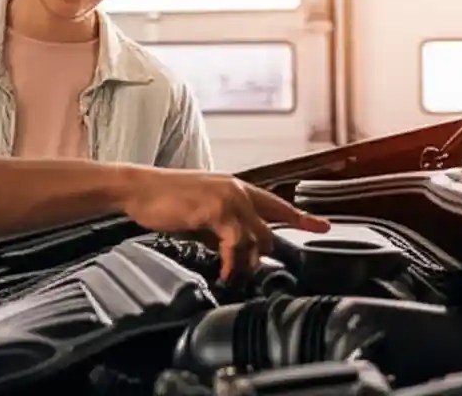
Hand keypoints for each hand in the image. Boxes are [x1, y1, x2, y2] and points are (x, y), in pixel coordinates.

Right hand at [122, 170, 329, 281]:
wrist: (138, 189)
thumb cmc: (163, 199)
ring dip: (244, 263)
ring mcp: (228, 199)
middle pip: (268, 230)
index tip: (323, 226)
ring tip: (230, 274)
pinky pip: (236, 245)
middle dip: (260, 257)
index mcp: (234, 187)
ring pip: (255, 240)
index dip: (301, 217)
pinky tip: (223, 272)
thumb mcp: (199, 211)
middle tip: (244, 272)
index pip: (276, 204)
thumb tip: (231, 249)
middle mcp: (236, 190)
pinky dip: (231, 263)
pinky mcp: (216, 210)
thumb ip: (220, 225)